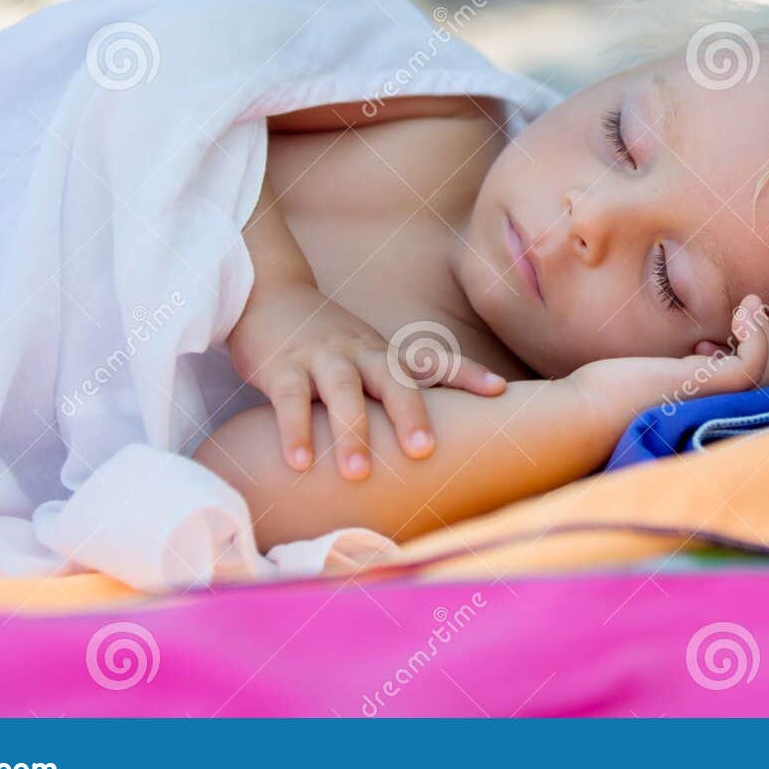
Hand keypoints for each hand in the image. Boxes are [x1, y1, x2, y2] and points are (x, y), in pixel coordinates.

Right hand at [227, 280, 505, 477]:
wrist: (268, 294)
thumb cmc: (327, 345)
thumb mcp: (366, 360)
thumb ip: (393, 392)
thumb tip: (433, 443)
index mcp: (385, 354)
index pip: (432, 362)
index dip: (466, 374)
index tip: (500, 390)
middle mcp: (360, 352)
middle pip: (392, 379)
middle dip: (410, 415)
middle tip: (424, 452)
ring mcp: (322, 356)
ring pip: (341, 390)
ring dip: (350, 431)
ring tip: (357, 474)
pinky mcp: (282, 366)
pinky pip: (290, 399)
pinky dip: (295, 430)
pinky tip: (300, 464)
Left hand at [563, 294, 768, 431]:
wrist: (585, 411)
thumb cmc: (609, 393)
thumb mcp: (655, 372)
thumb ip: (682, 367)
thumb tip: (704, 347)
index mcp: (708, 412)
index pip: (751, 390)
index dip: (744, 357)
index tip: (702, 343)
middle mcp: (719, 412)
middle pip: (768, 379)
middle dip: (765, 338)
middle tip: (748, 308)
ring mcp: (717, 401)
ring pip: (768, 369)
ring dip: (766, 331)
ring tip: (749, 305)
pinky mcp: (709, 386)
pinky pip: (755, 361)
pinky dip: (758, 334)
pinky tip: (740, 313)